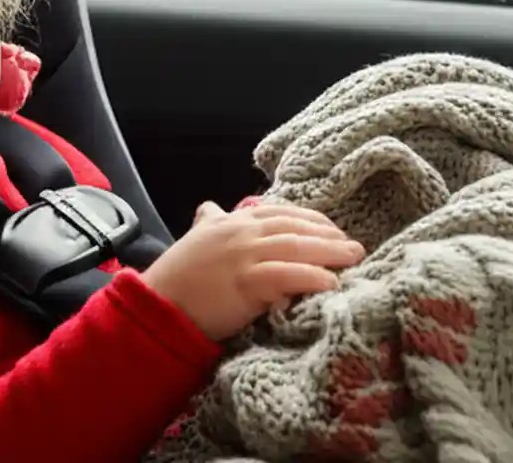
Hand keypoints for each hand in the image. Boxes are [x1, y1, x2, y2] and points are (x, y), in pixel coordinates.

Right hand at [140, 201, 363, 341]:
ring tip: (353, 258)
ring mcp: (243, 256)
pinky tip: (331, 282)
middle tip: (353, 244)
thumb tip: (210, 208)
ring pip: (295, 248)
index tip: (331, 228)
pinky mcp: (246, 283)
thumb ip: (209, 221)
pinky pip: (286, 276)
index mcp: (231, 221)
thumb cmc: (178, 276)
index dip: (309, 218)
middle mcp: (240, 233)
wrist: (159, 305)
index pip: (279, 212)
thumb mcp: (194, 238)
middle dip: (327, 234)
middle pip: (293, 227)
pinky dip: (311, 277)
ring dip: (329, 252)